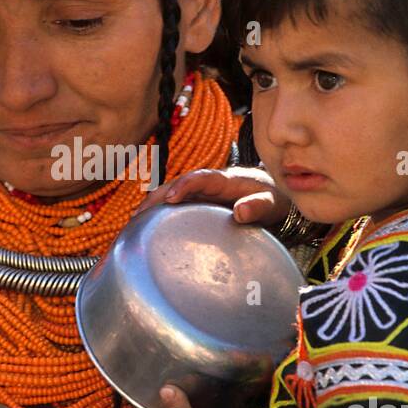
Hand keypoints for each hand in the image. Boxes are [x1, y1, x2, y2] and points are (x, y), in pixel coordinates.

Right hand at [135, 167, 289, 226]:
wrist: (273, 194)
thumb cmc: (273, 198)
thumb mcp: (272, 203)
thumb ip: (258, 206)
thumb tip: (240, 211)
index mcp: (225, 181)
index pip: (200, 178)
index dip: (184, 186)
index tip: (170, 198)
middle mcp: (208, 185)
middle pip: (177, 185)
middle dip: (157, 198)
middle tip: (138, 215)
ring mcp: (201, 194)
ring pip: (172, 195)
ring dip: (153, 206)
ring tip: (134, 224)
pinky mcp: (198, 203)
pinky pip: (176, 205)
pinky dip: (159, 214)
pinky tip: (146, 229)